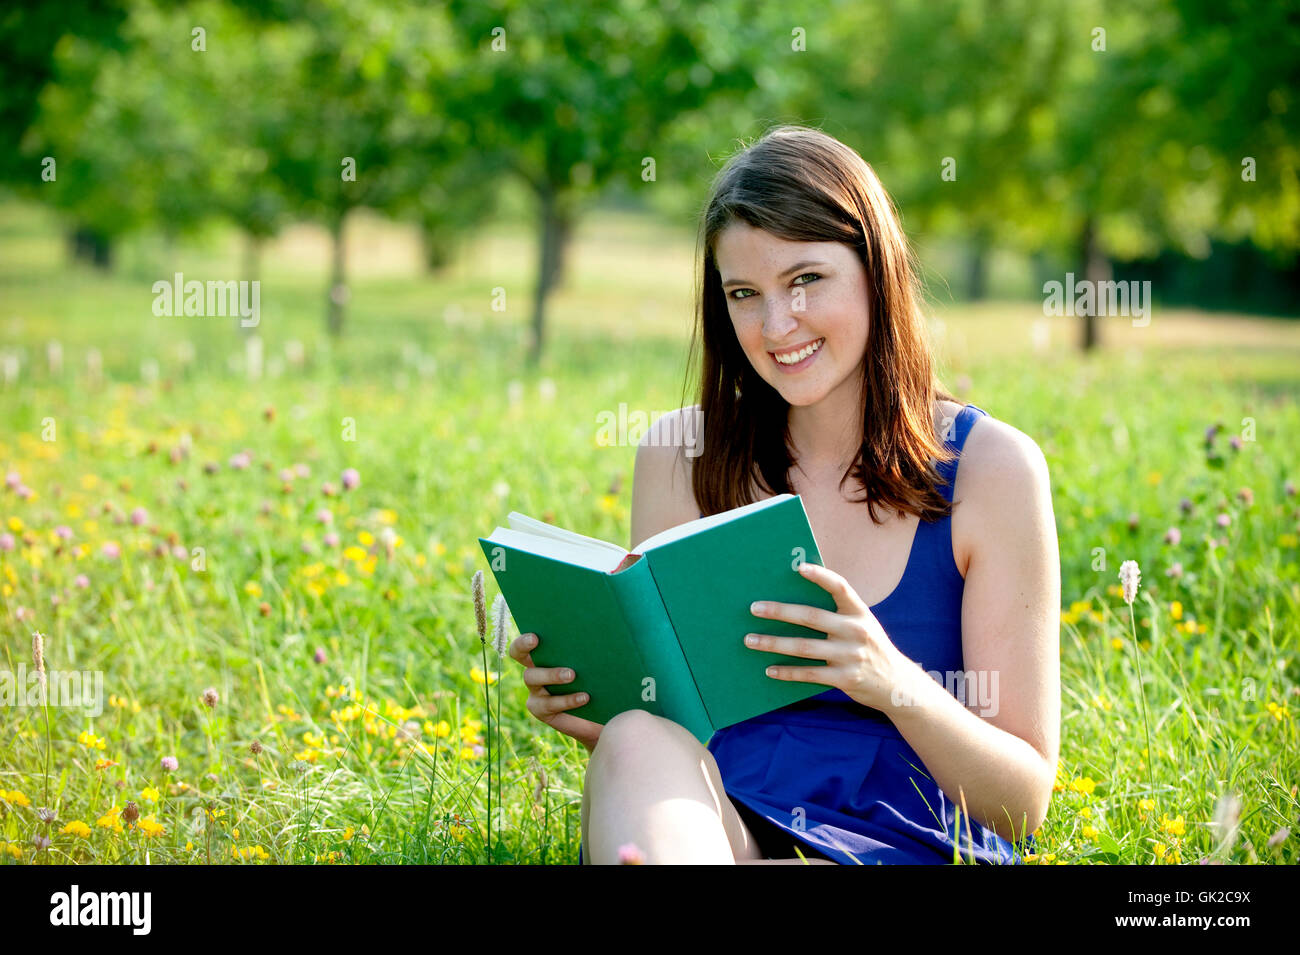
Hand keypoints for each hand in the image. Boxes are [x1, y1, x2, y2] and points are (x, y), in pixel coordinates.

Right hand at [508, 632, 603, 752]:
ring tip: (572, 674)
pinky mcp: (542, 711)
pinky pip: (548, 704)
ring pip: (532, 678)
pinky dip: (567, 699)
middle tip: (537, 640)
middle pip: (518, 655)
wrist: (606, 716)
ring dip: (551, 673)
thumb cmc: (604, 681)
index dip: (524, 637)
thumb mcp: (600, 663)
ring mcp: (536, 691)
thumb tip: (607, 623)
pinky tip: (585, 696)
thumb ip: (595, 647)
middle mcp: (536, 670)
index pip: (526, 641)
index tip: (536, 635)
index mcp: (546, 654)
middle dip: (524, 645)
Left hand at [744, 562, 912, 712]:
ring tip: (750, 640)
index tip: (798, 567)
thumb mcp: (863, 624)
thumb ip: (838, 613)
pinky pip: (809, 674)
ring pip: (804, 647)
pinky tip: (769, 669)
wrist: (897, 684)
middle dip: (779, 611)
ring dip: (773, 643)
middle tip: (754, 608)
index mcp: (860, 612)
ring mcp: (851, 655)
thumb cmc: (869, 648)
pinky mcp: (845, 678)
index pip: (840, 587)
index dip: (821, 576)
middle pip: (811, 617)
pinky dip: (787, 672)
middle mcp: (856, 631)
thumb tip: (796, 598)